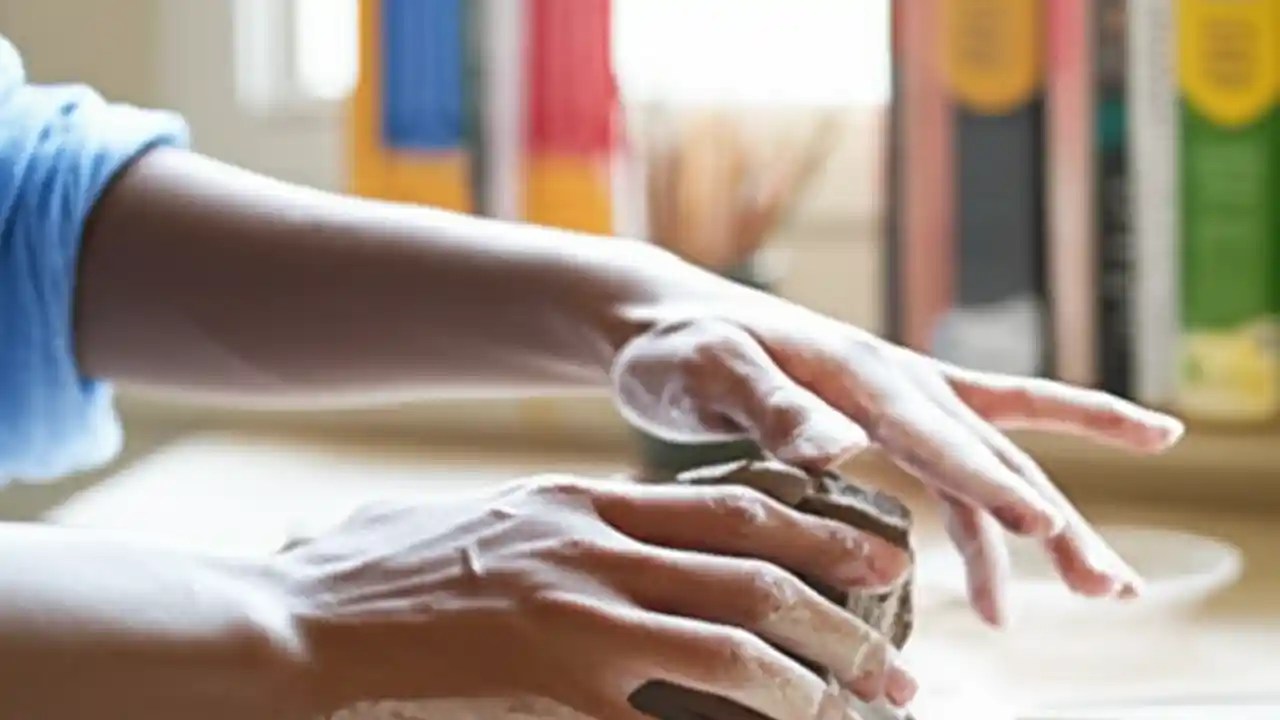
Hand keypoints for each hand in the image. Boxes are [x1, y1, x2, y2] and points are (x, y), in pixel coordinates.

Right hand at [273, 475, 914, 718]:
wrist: (301, 619)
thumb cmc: (390, 572)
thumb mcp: (496, 523)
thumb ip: (573, 527)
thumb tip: (641, 541)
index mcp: (581, 500)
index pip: (727, 504)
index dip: (816, 526)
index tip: (877, 550)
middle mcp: (591, 545)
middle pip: (751, 568)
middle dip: (840, 609)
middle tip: (898, 651)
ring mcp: (575, 613)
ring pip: (733, 638)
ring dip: (813, 677)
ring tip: (864, 707)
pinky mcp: (554, 680)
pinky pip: (676, 708)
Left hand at [610, 292, 1183, 626]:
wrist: (667, 324)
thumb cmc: (679, 345)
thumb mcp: (709, 370)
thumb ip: (772, 407)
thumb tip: (840, 449)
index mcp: (856, 370)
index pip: (936, 433)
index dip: (989, 483)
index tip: (1044, 528)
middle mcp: (893, 380)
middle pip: (993, 452)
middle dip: (1056, 519)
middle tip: (1110, 587)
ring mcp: (894, 399)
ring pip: (992, 464)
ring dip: (1046, 525)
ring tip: (1100, 593)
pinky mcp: (880, 421)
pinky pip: (956, 469)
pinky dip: (987, 521)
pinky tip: (1005, 580)